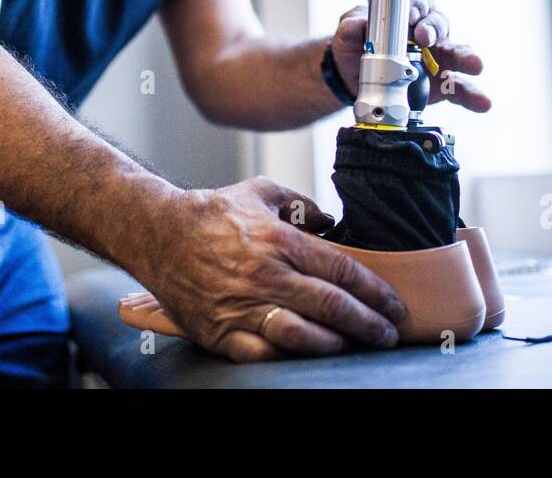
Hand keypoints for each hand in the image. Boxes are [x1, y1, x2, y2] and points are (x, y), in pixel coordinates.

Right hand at [141, 177, 406, 361]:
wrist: (157, 233)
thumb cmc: (212, 213)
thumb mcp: (261, 192)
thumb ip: (302, 204)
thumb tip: (332, 220)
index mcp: (278, 240)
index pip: (340, 270)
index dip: (374, 291)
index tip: (394, 305)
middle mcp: (263, 274)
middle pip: (331, 305)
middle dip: (368, 323)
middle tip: (389, 333)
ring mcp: (240, 306)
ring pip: (301, 335)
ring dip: (336, 344)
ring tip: (355, 346)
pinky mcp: (218, 331)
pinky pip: (260, 354)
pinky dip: (288, 358)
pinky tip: (308, 356)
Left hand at [331, 0, 490, 112]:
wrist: (355, 80)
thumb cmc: (357, 47)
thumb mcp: (347, 35)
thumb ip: (350, 27)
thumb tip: (354, 25)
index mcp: (407, 15)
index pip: (418, 3)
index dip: (417, 6)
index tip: (411, 16)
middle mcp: (427, 34)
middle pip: (439, 24)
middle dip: (435, 29)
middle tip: (426, 38)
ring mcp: (436, 59)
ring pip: (455, 54)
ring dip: (466, 59)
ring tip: (475, 66)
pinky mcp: (441, 85)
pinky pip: (459, 88)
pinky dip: (471, 95)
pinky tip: (482, 102)